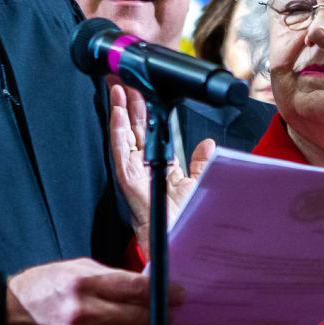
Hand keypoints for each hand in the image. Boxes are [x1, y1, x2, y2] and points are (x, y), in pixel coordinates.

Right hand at [4, 258, 174, 324]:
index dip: (163, 292)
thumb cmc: (44, 285)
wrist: (5, 316)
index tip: (178, 293)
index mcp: (84, 284)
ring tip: (143, 322)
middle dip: (157, 313)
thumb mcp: (76, 268)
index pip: (137, 290)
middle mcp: (83, 314)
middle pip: (138, 318)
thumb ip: (112, 277)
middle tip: (167, 309)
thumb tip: (147, 287)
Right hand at [108, 83, 213, 251]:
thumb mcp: (200, 186)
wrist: (186, 245)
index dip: (145, 114)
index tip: (142, 91)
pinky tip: (118, 114)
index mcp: (161, 171)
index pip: (149, 136)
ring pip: (125, 139)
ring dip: (120, 114)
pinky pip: (122, 156)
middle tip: (125, 79)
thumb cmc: (189, 222)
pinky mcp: (131, 185)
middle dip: (130, 105)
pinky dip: (118, 134)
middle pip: (135, 132)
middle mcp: (146, 172)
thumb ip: (201, 165)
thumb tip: (206, 143)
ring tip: (117, 88)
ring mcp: (136, 178)